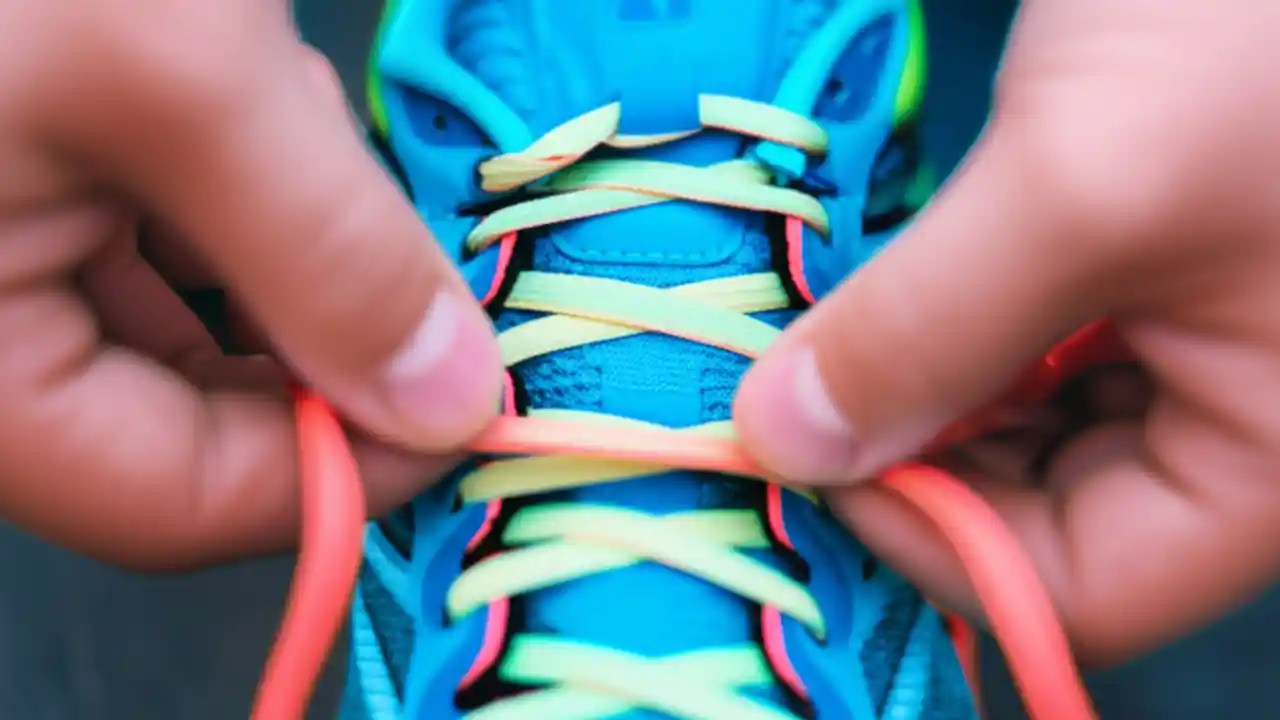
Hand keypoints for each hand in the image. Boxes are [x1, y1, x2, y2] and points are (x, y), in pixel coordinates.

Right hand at [0, 3, 501, 568]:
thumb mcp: (176, 75)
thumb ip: (327, 260)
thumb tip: (452, 403)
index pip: (174, 501)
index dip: (343, 472)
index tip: (472, 404)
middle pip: (191, 420)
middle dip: (327, 336)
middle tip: (404, 243)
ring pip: (192, 323)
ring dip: (288, 244)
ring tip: (266, 103)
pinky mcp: (34, 180)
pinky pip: (162, 240)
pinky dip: (238, 192)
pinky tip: (243, 98)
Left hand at [735, 1, 1279, 664]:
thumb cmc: (1263, 26)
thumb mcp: (1083, 184)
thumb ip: (926, 333)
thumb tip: (776, 442)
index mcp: (1269, 465)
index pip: (1073, 588)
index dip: (923, 534)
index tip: (807, 446)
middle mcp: (1234, 427)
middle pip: (1037, 516)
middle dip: (908, 452)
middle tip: (797, 381)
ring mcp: (1188, 351)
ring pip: (1018, 430)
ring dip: (915, 387)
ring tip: (838, 322)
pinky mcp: (1140, 279)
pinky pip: (1025, 348)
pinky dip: (946, 327)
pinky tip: (894, 282)